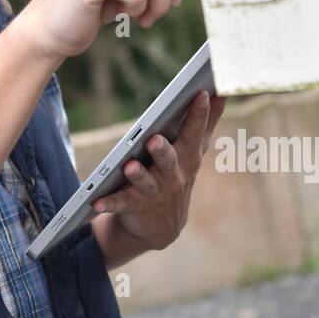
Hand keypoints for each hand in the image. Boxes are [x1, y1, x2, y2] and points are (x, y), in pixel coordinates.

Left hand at [91, 89, 225, 251]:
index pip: (195, 133)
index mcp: (188, 157)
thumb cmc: (179, 174)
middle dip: (163, 150)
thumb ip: (207, 121)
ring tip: (128, 167)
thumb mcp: (194, 151)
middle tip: (155, 138)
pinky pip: (121, 203)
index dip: (199, 114)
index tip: (202, 93)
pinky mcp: (135, 206)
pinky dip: (110, 203)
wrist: (163, 226)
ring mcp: (154, 192)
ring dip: (138, 175)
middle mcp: (173, 176)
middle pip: (169, 160)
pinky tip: (97, 202)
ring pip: (146, 182)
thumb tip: (221, 90)